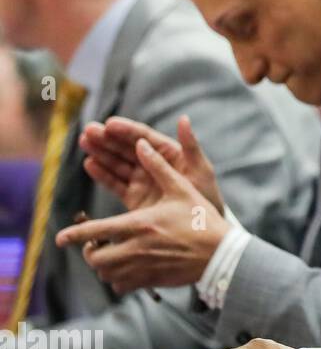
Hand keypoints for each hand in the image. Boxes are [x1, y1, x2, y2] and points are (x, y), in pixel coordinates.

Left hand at [54, 138, 227, 291]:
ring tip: (109, 256)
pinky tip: (125, 271)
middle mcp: (137, 248)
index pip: (95, 232)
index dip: (73, 236)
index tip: (60, 239)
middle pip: (96, 257)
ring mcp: (143, 267)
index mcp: (140, 224)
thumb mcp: (182, 189)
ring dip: (103, 266)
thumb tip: (141, 144)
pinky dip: (117, 280)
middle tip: (94, 245)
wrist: (222, 254)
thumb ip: (158, 167)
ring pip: (106, 273)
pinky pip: (122, 286)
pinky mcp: (151, 280)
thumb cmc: (202, 219)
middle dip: (89, 252)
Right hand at [81, 115, 222, 211]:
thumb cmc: (207, 196)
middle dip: (107, 138)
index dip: (126, 130)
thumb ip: (190, 146)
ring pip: (117, 163)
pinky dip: (102, 174)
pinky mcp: (134, 197)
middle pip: (126, 147)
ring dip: (100, 152)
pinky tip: (90, 164)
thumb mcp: (202, 170)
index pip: (144, 137)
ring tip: (85, 142)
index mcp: (169, 153)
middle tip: (89, 131)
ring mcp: (141, 180)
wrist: (203, 231)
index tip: (109, 123)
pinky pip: (115, 183)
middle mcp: (152, 163)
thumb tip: (183, 118)